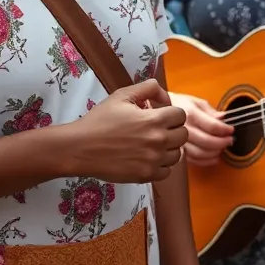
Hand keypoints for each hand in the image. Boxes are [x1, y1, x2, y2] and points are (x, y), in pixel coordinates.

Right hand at [68, 80, 187, 183]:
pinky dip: (161, 165)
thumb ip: (149, 88)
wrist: (81, 147)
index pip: (181, 115)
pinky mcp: (146, 175)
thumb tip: (166, 97)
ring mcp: (153, 160)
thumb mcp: (122, 95)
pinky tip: (147, 158)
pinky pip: (166, 171)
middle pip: (183, 135)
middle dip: (172, 129)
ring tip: (152, 144)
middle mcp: (158, 141)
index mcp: (154, 119)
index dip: (171, 113)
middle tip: (156, 129)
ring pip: (177, 154)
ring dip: (168, 148)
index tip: (159, 115)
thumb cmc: (100, 119)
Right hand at [170, 93, 233, 166]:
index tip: (231, 130)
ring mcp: (178, 141)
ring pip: (200, 153)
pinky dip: (206, 161)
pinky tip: (214, 157)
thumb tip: (224, 118)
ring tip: (222, 147)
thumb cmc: (176, 104)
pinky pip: (193, 160)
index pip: (212, 126)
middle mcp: (183, 128)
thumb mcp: (194, 101)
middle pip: (207, 141)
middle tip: (229, 140)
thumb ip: (210, 111)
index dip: (225, 129)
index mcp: (189, 113)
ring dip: (215, 153)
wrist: (155, 111)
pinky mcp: (176, 150)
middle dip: (222, 143)